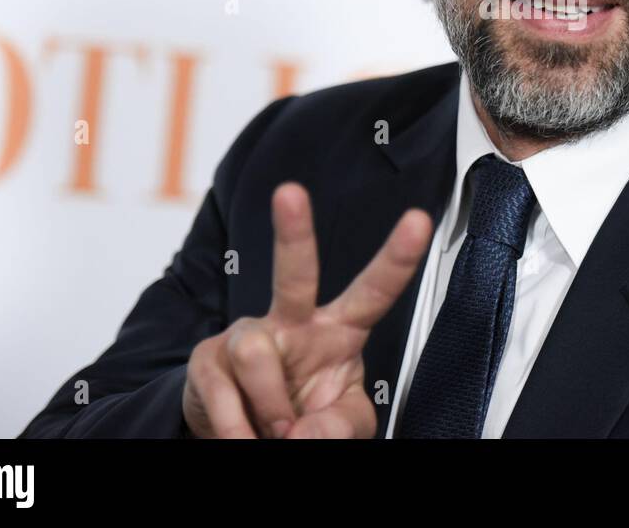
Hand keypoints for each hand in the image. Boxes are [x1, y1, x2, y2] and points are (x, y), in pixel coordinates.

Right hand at [182, 182, 432, 437]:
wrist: (246, 436)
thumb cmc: (305, 418)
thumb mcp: (343, 424)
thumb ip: (340, 428)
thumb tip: (307, 432)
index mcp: (340, 330)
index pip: (375, 292)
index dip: (397, 258)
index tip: (419, 221)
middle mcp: (294, 321)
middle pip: (295, 272)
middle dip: (293, 230)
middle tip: (290, 193)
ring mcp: (249, 335)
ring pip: (256, 354)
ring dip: (270, 407)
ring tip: (275, 431)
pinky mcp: (209, 358)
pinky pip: (223, 392)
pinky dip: (238, 429)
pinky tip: (245, 435)